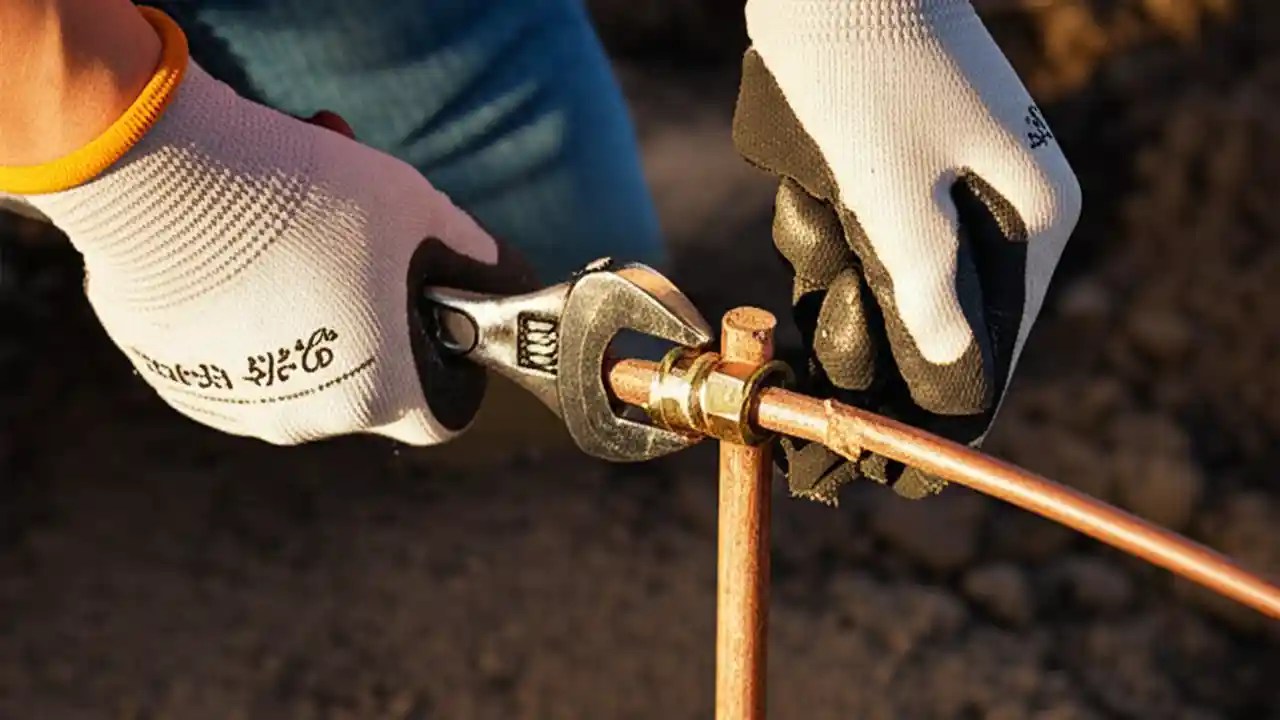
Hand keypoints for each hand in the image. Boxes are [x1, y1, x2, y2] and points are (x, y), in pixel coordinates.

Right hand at [21, 55, 535, 445]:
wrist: (162, 178)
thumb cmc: (307, 197)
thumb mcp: (419, 211)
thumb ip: (472, 257)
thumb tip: (502, 274)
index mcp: (378, 396)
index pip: (442, 412)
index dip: (450, 364)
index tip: (433, 315)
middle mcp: (308, 421)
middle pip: (368, 376)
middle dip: (372, 313)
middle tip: (355, 243)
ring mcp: (237, 406)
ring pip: (299, 359)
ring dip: (310, 304)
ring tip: (291, 226)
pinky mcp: (178, 380)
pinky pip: (236, 352)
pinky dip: (247, 311)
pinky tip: (237, 251)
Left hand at [733, 0, 1081, 499]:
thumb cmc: (866, 72)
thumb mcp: (892, 192)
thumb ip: (924, 291)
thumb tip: (956, 377)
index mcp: (1027, 227)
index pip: (987, 357)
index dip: (931, 424)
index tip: (875, 475)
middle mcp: (1001, 220)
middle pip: (935, 335)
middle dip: (865, 371)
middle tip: (808, 431)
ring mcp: (951, 198)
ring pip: (891, 294)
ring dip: (837, 294)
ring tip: (816, 239)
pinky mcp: (900, 180)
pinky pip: (864, 249)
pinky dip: (827, 246)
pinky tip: (810, 205)